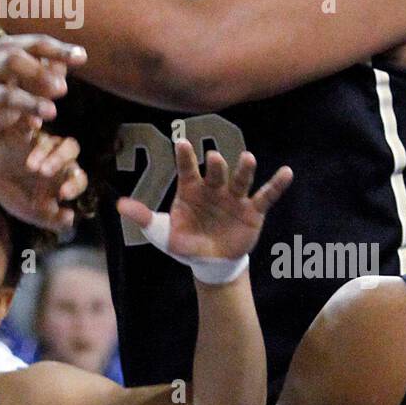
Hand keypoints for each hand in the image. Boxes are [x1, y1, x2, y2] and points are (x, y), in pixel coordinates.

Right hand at [0, 34, 87, 142]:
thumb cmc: (23, 84)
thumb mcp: (40, 75)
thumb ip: (55, 68)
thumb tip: (74, 58)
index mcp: (9, 48)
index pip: (36, 45)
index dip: (58, 51)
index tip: (81, 58)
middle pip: (14, 61)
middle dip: (39, 73)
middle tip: (63, 89)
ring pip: (4, 94)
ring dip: (28, 103)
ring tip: (51, 112)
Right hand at [0, 124, 86, 231]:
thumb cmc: (16, 196)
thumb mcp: (31, 213)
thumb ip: (51, 219)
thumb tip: (70, 219)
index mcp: (63, 177)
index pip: (79, 177)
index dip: (75, 184)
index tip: (62, 195)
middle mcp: (55, 157)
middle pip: (71, 149)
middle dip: (61, 160)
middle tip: (44, 173)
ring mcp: (39, 143)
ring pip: (51, 139)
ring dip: (44, 151)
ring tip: (30, 166)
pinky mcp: (21, 133)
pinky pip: (28, 124)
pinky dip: (30, 123)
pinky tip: (31, 127)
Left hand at [117, 141, 291, 260]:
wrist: (208, 263)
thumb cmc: (183, 242)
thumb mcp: (161, 233)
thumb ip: (143, 218)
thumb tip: (119, 205)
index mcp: (190, 189)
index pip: (186, 169)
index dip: (184, 157)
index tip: (179, 142)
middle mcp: (213, 188)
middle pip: (215, 172)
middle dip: (214, 165)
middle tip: (213, 157)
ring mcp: (234, 198)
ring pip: (240, 179)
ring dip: (243, 169)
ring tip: (247, 157)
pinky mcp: (252, 211)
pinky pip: (266, 196)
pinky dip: (276, 185)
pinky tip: (286, 173)